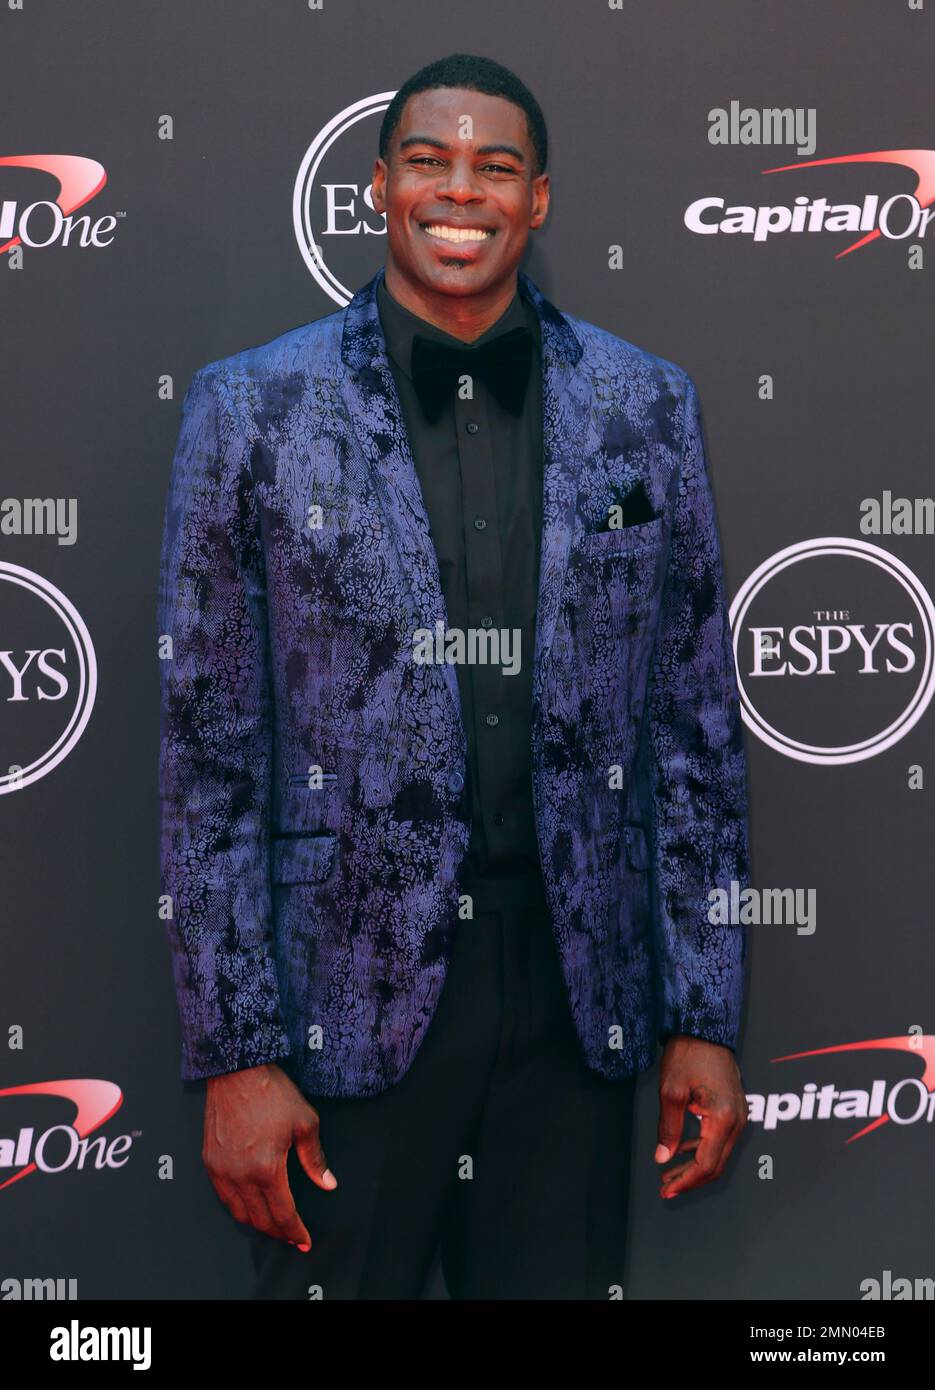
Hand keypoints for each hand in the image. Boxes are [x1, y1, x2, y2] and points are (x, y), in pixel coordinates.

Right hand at [202, 1062, 336, 1250]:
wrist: (237, 1070)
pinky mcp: (210, 1161)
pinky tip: (249, 1204)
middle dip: (278, 1232)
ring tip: (273, 1224)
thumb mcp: (304, 1123)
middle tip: (292, 1236)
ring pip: (238, 1212)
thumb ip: (315, 1159)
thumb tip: (327, 1183)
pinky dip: (238, 1206)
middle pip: (260, 1219)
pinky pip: (223, 1196)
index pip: (283, 1213)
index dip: (295, 1231)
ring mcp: (221, 1170)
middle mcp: (240, 1175)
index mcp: (266, 1169)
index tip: (304, 1240)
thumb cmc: (272, 1092)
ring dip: (257, 1222)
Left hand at [655, 1036, 746, 1198]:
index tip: (667, 1189)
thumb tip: (663, 1158)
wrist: (705, 1028)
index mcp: (723, 1118)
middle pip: (716, 1164)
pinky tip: (682, 1151)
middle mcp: (736, 1120)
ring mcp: (738, 1115)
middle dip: (690, 1179)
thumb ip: (669, 1128)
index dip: (686, 1181)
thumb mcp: (671, 1091)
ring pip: (718, 1153)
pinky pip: (719, 1139)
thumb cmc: (688, 1054)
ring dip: (694, 1166)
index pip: (707, 1164)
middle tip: (665, 1188)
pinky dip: (701, 1149)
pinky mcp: (733, 1109)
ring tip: (669, 1174)